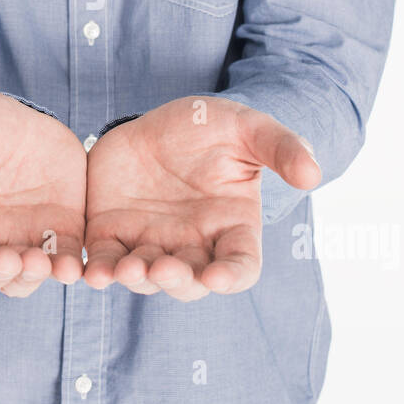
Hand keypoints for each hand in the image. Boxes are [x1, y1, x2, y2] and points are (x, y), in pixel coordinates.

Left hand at [83, 96, 319, 300]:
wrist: (157, 119)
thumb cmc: (211, 127)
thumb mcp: (248, 128)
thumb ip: (281, 147)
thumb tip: (315, 174)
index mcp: (231, 228)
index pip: (240, 267)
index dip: (231, 277)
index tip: (218, 277)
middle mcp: (192, 247)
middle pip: (189, 284)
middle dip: (176, 282)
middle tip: (162, 268)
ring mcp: (151, 245)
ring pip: (145, 279)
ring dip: (135, 279)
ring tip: (124, 268)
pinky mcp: (111, 236)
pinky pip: (104, 262)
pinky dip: (97, 271)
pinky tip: (88, 270)